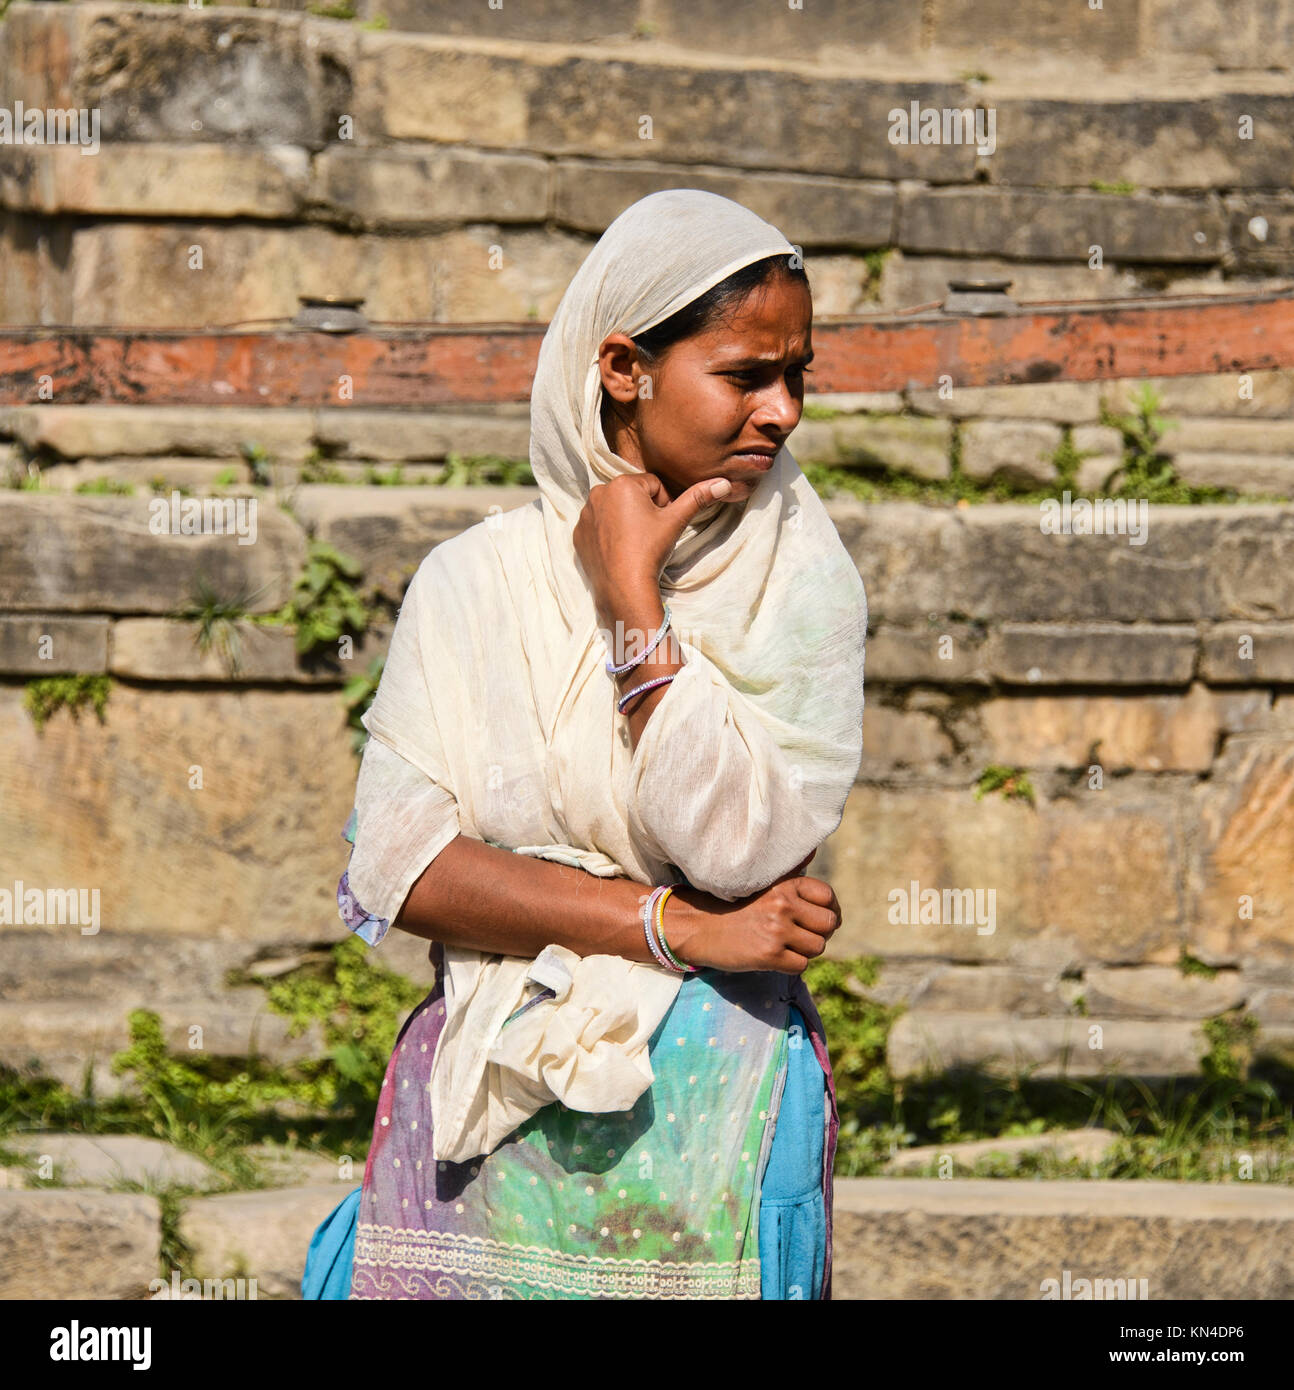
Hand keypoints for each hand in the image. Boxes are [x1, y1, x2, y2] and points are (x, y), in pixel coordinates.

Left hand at [573, 471, 751, 625]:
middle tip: (648, 536)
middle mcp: (598, 493)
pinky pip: (598, 526)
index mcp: (622, 483)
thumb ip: (698, 498)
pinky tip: (618, 550)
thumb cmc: (650, 551)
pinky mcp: (578, 535)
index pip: (653, 485)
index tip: (661, 526)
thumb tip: (724, 482)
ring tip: (634, 543)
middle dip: (642, 511)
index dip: (664, 505)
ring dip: (625, 520)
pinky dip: (608, 534)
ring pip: (614, 510)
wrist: (624, 588)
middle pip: (631, 496)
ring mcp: (585, 515)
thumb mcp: (675, 522)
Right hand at [664, 854, 842, 975]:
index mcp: (784, 884)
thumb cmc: (734, 906)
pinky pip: (801, 965)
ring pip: (818, 947)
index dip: (830, 910)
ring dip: (806, 951)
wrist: (699, 927)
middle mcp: (783, 904)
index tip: (820, 919)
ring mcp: (777, 930)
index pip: (827, 896)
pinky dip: (791, 965)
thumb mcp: (762, 883)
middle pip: (829, 924)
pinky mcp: (769, 955)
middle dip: (821, 933)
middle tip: (804, 936)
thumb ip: (789, 871)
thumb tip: (814, 848)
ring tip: (786, 946)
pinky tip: (775, 957)